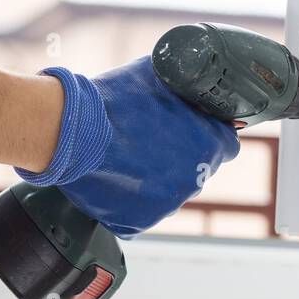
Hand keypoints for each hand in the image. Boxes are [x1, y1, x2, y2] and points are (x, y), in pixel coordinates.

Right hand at [16, 56, 239, 238]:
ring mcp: (167, 204)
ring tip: (127, 158)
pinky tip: (114, 177)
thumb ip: (185, 85)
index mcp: (209, 144)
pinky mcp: (138, 222)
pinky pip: (141, 211)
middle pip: (197, 170)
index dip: (209, 136)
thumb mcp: (160, 76)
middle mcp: (194, 180)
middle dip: (180, 158)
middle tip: (150, 142)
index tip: (192, 133)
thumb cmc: (114, 100)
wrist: (71, 130)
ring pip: (169, 192)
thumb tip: (192, 82)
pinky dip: (130, 199)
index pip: (226, 146)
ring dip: (155, 179)